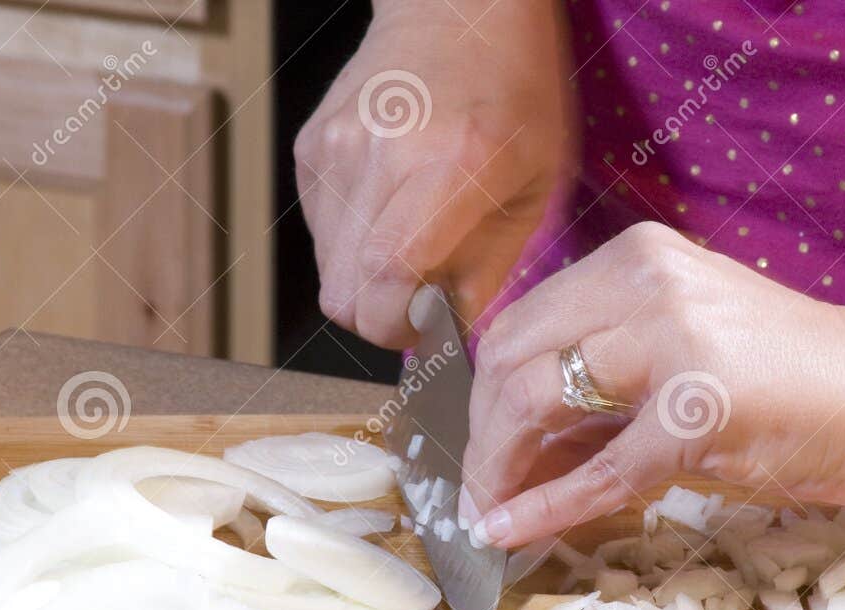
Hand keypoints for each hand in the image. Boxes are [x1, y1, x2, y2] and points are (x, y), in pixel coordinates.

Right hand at [293, 0, 572, 347]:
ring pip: (327, 273)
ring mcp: (335, 149)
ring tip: (414, 245)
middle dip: (383, 318)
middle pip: (344, 296)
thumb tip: (449, 340)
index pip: (385, 284)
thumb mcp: (534, 187)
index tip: (432, 327)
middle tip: (424, 297)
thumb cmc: (515, 92)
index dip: (401, 330)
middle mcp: (379, 157)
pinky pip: (322, 234)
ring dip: (368, 283)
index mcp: (449, 168)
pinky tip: (392, 208)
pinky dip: (354, 244)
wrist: (458, 6)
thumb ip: (488, 269)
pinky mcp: (310, 147)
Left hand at [460, 223, 844, 548]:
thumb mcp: (681, 353)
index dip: (482, 397)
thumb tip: (513, 449)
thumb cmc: (792, 381)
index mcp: (635, 259)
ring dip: (500, 470)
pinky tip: (510, 531)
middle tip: (480, 492)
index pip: (519, 325)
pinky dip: (543, 506)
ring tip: (493, 513)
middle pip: (510, 361)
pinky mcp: (701, 410)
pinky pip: (599, 471)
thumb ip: (603, 385)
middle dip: (481, 438)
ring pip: (535, 404)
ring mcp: (675, 340)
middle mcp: (645, 282)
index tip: (480, 449)